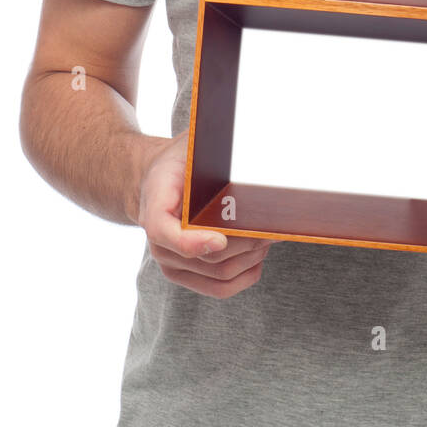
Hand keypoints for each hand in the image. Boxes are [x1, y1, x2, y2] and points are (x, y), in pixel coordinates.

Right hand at [138, 130, 272, 298]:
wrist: (154, 182)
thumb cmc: (179, 161)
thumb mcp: (190, 144)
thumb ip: (211, 143)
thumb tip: (252, 138)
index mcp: (154, 205)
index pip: (164, 232)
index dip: (193, 241)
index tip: (220, 238)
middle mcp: (158, 242)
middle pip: (207, 256)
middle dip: (245, 242)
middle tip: (272, 224)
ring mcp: (171, 262)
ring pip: (219, 275)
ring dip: (251, 257)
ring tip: (269, 235)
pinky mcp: (185, 274)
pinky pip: (219, 288)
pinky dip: (245, 276)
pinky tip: (259, 257)